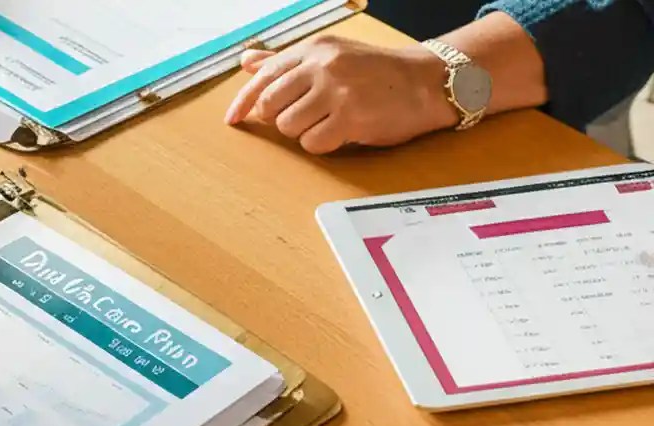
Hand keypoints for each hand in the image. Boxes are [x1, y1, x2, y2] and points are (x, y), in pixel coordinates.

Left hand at [224, 36, 455, 153]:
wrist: (427, 82)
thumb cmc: (376, 72)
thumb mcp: (331, 55)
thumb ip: (287, 61)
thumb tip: (247, 61)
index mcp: (314, 48)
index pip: (263, 75)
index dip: (243, 101)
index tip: (232, 120)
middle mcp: (322, 65)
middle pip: (270, 104)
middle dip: (279, 119)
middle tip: (303, 119)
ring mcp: (336, 91)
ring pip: (288, 126)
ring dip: (304, 133)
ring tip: (329, 123)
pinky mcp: (350, 117)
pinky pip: (313, 143)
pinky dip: (323, 145)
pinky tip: (341, 133)